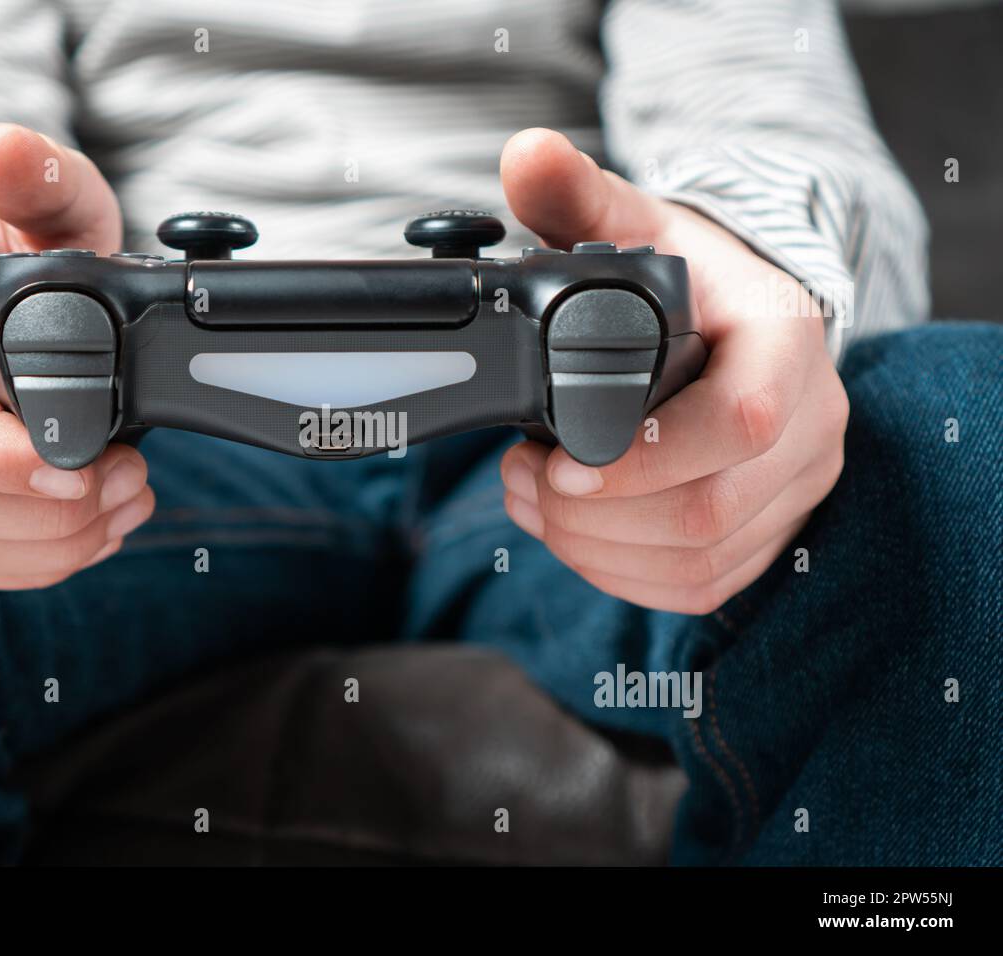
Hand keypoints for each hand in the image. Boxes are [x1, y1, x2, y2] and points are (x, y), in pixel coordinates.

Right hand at [0, 124, 153, 589]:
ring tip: (126, 505)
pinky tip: (97, 529)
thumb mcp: (41, 194)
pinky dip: (34, 560)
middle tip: (128, 485)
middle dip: (41, 515)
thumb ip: (35, 176)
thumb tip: (0, 150)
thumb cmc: (10, 234)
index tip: (82, 470)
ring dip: (49, 545)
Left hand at [498, 129, 848, 613]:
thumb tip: (524, 156)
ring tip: (530, 504)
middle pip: (708, 513)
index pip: (739, 423)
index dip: (644, 459)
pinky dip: (621, 575)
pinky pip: (701, 586)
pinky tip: (570, 537)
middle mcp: (811, 425)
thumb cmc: (689, 275)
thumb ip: (578, 195)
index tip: (556, 467)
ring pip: (699, 561)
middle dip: (593, 517)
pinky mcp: (768, 531)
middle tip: (522, 482)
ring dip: (594, 550)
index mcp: (787, 345)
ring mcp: (795, 487)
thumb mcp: (638, 223)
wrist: (737, 321)